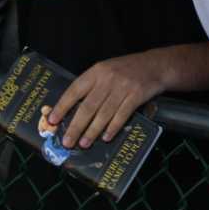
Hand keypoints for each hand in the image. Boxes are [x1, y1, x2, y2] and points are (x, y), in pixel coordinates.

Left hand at [40, 51, 167, 147]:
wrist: (155, 65)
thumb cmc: (126, 70)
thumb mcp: (106, 70)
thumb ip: (91, 86)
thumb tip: (72, 109)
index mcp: (97, 71)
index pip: (74, 90)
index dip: (62, 106)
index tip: (52, 120)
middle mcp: (108, 79)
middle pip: (88, 106)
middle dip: (76, 126)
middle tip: (67, 141)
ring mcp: (123, 87)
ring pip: (103, 113)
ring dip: (92, 131)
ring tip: (84, 144)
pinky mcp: (136, 95)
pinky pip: (122, 115)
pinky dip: (113, 127)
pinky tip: (106, 137)